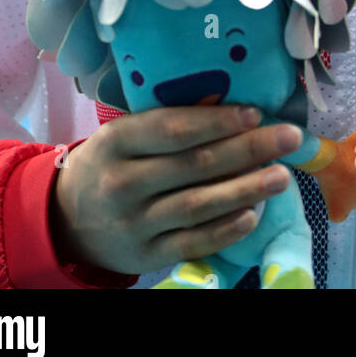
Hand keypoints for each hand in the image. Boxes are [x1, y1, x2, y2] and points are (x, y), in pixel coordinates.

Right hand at [49, 105, 302, 276]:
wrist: (66, 220)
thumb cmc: (109, 164)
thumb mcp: (124, 134)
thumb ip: (167, 121)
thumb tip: (223, 100)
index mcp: (117, 142)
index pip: (174, 129)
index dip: (218, 121)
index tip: (256, 113)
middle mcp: (124, 183)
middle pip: (195, 165)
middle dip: (248, 149)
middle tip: (289, 138)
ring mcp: (134, 224)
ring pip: (198, 205)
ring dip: (246, 189)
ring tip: (282, 176)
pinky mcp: (145, 256)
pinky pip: (192, 243)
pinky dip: (225, 230)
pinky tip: (253, 215)